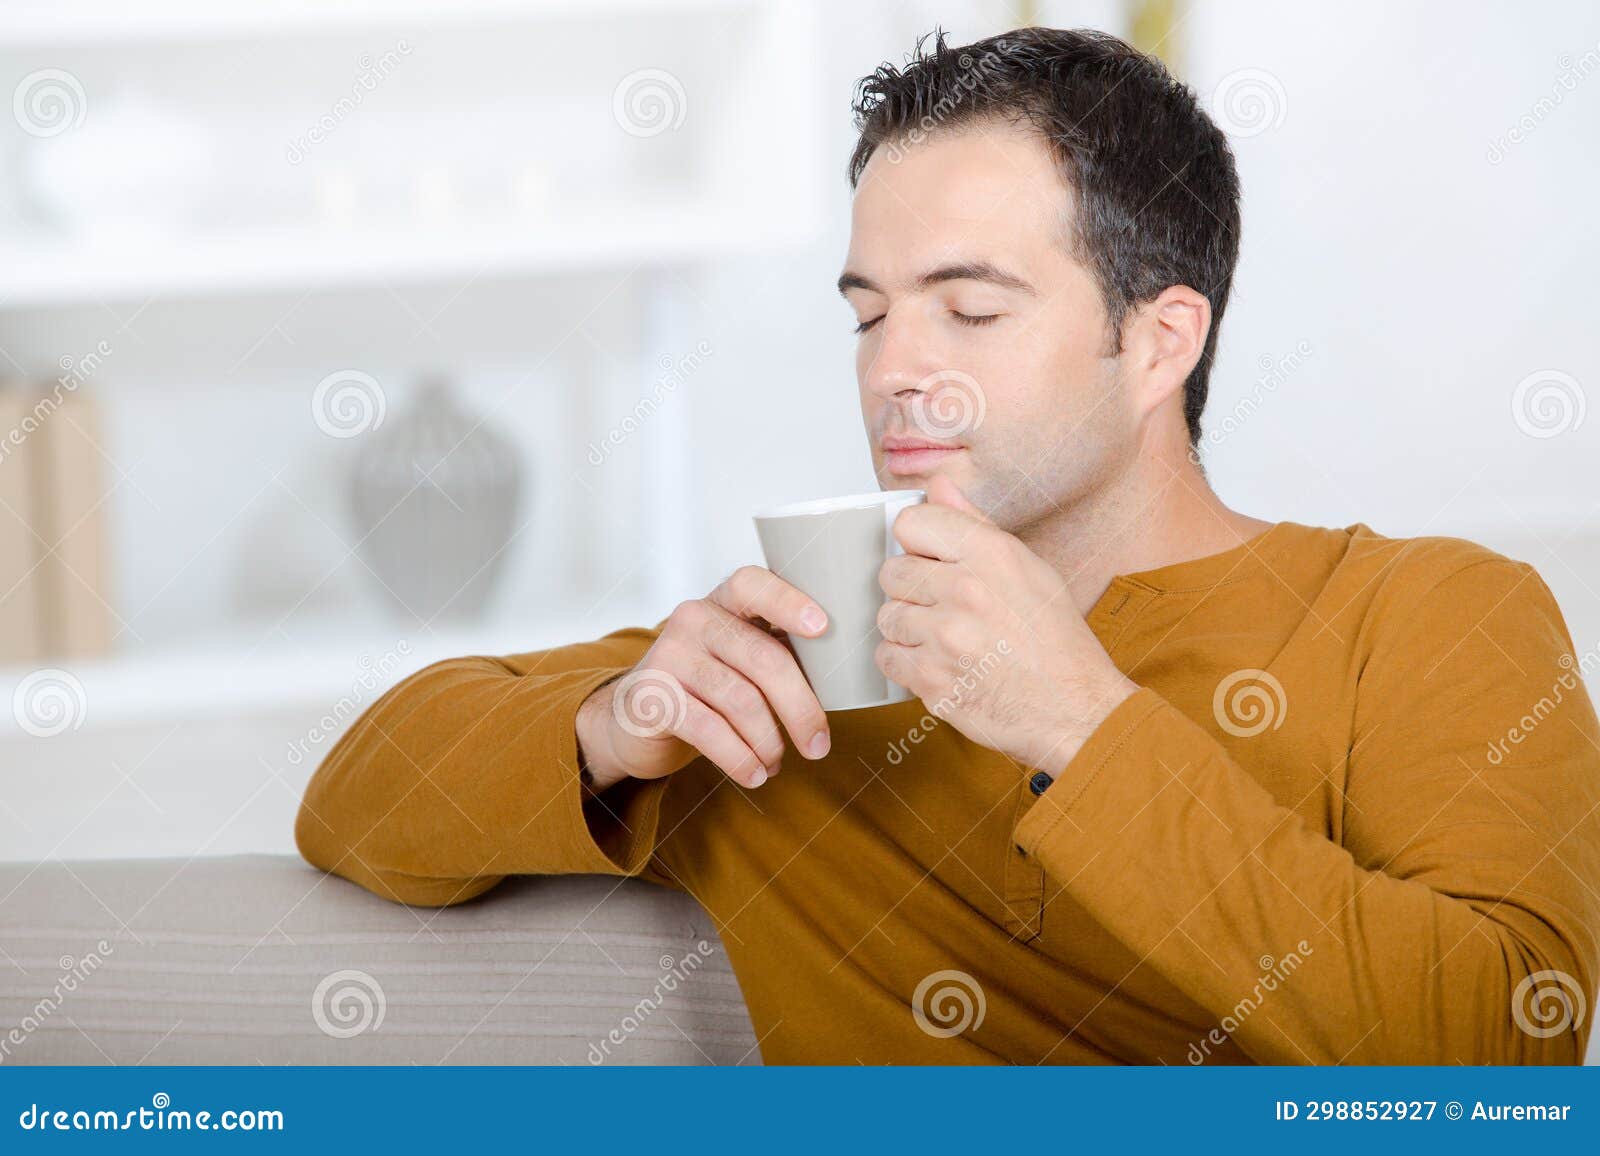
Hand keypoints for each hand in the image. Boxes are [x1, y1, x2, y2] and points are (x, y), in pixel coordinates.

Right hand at [575, 566, 832, 791]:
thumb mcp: (741, 659)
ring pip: (741, 700)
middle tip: (818, 746)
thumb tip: (842, 677)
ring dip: (769, 742)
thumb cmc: (707, 687)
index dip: (789, 602)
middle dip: (800, 709)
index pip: (753, 584)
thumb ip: (779, 653)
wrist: (637, 718)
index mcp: (724, 601)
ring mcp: (669, 654)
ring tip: (775, 764)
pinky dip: (740, 758)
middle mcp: (694, 618)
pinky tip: (753, 775)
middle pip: (764, 659)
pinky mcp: (653, 695)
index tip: (823, 627)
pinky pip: (709, 730)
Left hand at [874, 476, 1138, 775]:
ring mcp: (945, 638)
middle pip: (892, 572)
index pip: (911, 523)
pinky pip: (887, 658)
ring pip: (887, 616)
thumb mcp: (1029, 568)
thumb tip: (937, 487)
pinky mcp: (932, 681)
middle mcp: (965, 590)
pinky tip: (938, 664)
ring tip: (944, 639)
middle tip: (941, 607)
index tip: (930, 560)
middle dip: (911, 590)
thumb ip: (975, 525)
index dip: (917, 543)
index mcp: (991, 554)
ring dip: (907, 629)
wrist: (1075, 710)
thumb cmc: (1056, 642)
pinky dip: (905, 664)